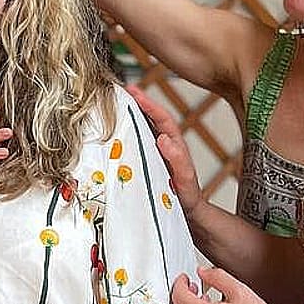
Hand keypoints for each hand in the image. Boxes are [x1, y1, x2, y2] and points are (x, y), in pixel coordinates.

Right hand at [126, 85, 203, 214]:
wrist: (187, 213)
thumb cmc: (187, 197)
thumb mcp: (184, 178)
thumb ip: (177, 159)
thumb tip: (163, 138)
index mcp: (174, 145)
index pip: (161, 118)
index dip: (148, 104)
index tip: (134, 92)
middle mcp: (164, 145)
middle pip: (151, 118)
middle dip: (138, 102)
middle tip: (123, 90)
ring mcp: (156, 153)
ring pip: (144, 129)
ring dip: (132, 115)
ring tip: (116, 104)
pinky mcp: (148, 161)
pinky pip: (137, 142)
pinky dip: (128, 132)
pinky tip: (116, 131)